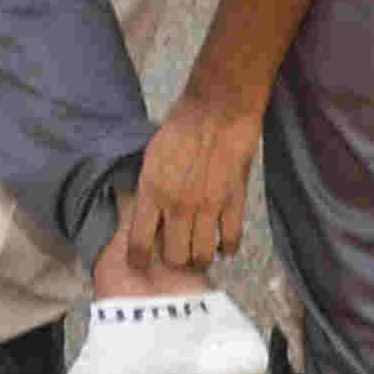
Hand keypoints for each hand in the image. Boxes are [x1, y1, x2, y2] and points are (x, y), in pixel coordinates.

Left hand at [115, 92, 266, 281]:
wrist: (218, 110)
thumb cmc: (181, 127)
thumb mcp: (151, 158)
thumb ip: (149, 189)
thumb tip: (146, 215)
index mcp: (152, 192)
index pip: (139, 243)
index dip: (138, 260)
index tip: (140, 263)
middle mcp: (178, 205)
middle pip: (175, 257)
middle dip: (174, 260)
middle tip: (176, 253)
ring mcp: (209, 206)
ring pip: (203, 255)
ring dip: (200, 257)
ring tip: (199, 252)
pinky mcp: (235, 202)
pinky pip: (231, 241)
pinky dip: (227, 248)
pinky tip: (223, 244)